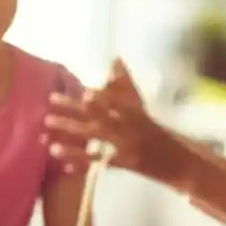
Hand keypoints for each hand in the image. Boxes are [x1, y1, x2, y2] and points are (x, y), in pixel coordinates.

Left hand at [45, 58, 190, 185]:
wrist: (178, 161)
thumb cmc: (155, 131)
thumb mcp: (143, 106)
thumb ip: (126, 84)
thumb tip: (115, 59)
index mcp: (136, 112)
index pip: (117, 102)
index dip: (102, 98)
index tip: (83, 91)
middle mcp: (131, 129)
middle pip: (100, 120)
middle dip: (74, 114)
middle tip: (49, 108)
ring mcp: (127, 149)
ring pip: (96, 143)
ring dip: (70, 142)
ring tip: (47, 141)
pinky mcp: (124, 166)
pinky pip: (99, 165)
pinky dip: (81, 164)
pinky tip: (63, 164)